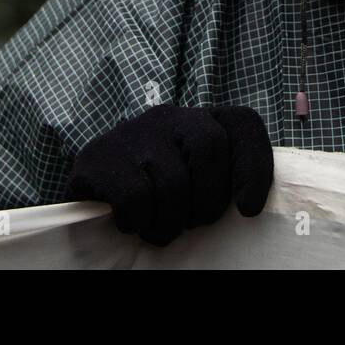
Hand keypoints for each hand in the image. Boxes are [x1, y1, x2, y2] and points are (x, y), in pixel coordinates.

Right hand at [65, 104, 273, 246]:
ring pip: (172, 183)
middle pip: (210, 149)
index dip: (255, 166)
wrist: (90, 186)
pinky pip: (135, 198)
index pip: (244, 124)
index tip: (248, 209)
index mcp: (201, 120)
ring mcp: (133, 132)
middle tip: (192, 222)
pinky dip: (138, 221)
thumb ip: (222, 179)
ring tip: (159, 227)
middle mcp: (169, 117)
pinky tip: (131, 221)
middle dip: (208, 201)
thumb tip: (249, 207)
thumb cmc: (155, 189)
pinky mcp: (99, 156)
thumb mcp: (194, 179)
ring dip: (170, 221)